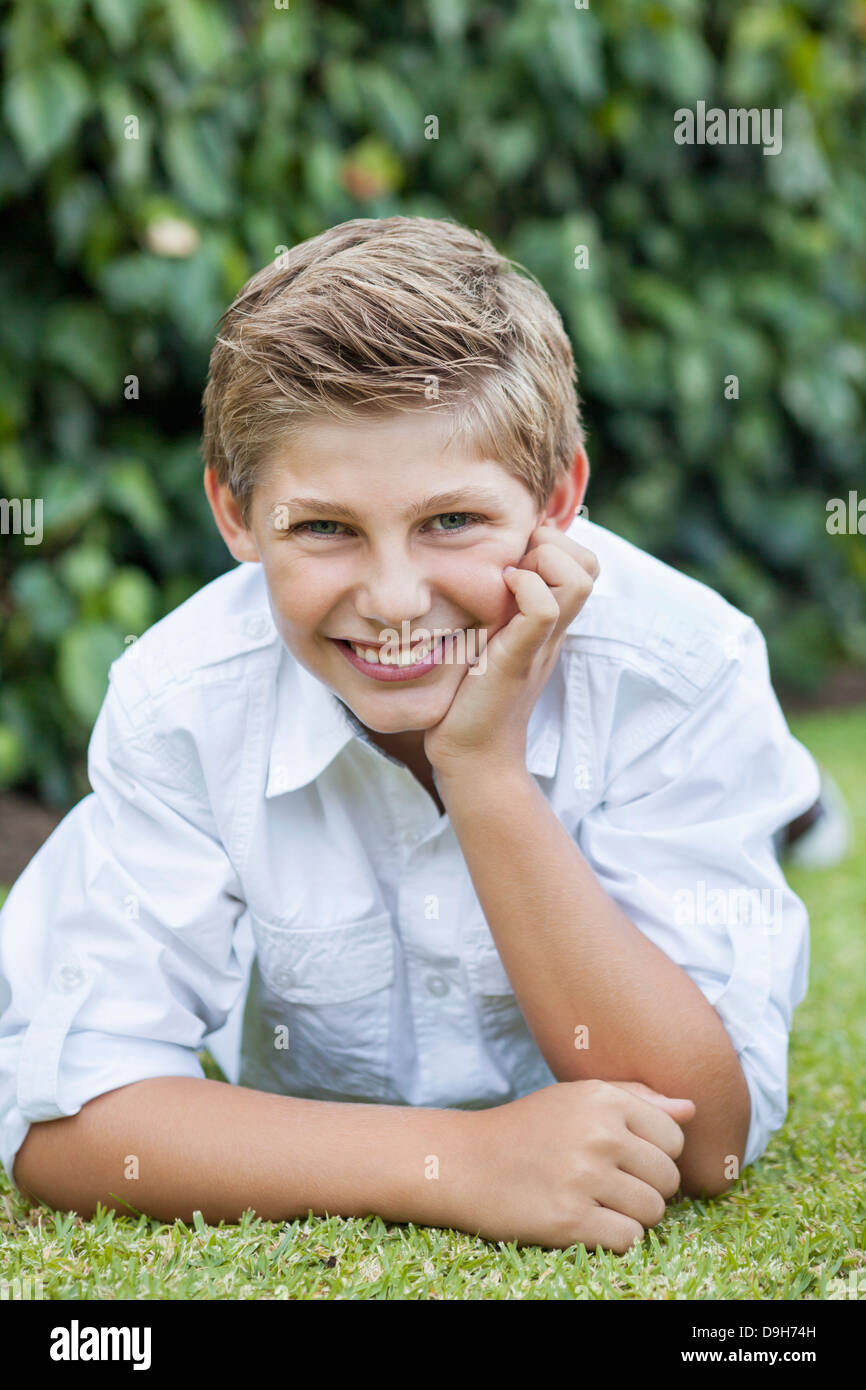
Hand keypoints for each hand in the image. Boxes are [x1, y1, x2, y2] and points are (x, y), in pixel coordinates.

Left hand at [423, 524, 599, 774]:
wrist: (471, 755)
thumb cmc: (467, 698)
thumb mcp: (483, 640)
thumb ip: (489, 610)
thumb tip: (473, 573)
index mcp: (547, 621)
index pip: (582, 561)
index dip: (553, 542)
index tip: (512, 558)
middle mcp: (553, 628)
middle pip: (589, 563)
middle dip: (553, 544)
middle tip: (514, 565)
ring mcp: (542, 642)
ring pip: (578, 579)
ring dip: (543, 563)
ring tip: (508, 581)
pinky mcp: (521, 657)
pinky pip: (545, 608)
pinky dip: (525, 589)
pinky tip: (497, 598)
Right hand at [455, 1078, 693, 1251]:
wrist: (463, 1162)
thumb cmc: (527, 1129)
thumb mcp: (576, 1098)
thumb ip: (636, 1100)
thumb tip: (691, 1110)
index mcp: (603, 1099)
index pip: (673, 1139)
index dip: (655, 1155)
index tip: (625, 1159)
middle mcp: (597, 1133)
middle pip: (668, 1179)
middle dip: (647, 1189)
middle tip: (609, 1186)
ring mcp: (583, 1178)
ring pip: (652, 1212)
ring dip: (631, 1216)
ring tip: (597, 1203)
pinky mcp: (569, 1220)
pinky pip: (628, 1240)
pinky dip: (614, 1239)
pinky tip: (587, 1224)